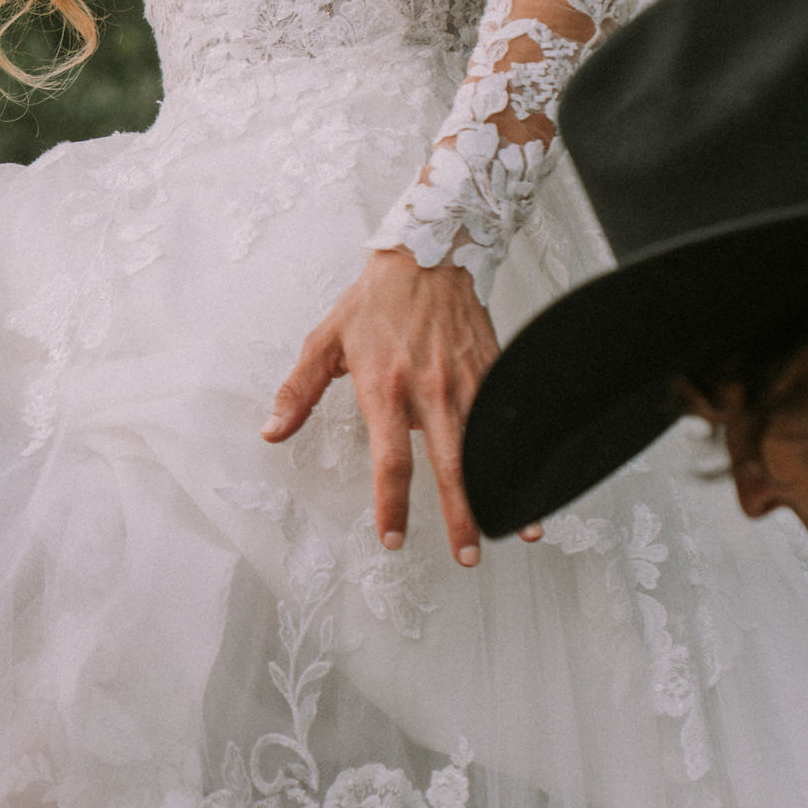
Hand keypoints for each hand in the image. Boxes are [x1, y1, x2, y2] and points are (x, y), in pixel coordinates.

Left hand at [266, 246, 523, 564]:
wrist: (428, 252)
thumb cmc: (375, 300)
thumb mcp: (324, 341)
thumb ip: (298, 391)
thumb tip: (271, 432)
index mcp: (385, 388)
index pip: (391, 462)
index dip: (393, 506)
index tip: (393, 538)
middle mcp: (430, 390)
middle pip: (450, 466)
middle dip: (461, 516)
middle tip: (468, 555)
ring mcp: (467, 381)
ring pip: (487, 447)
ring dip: (501, 491)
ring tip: (518, 530)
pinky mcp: (493, 369)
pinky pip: (509, 419)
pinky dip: (522, 452)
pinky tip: (536, 479)